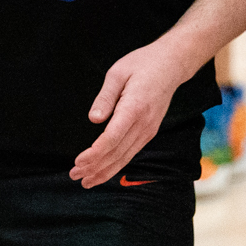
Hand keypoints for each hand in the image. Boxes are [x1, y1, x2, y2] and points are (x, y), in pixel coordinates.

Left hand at [70, 43, 188, 187]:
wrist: (171, 65)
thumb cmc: (142, 64)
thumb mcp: (117, 73)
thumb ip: (105, 97)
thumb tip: (93, 119)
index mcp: (134, 108)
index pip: (112, 138)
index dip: (94, 154)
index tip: (78, 162)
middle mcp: (144, 124)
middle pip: (117, 153)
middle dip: (95, 168)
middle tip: (74, 176)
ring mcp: (149, 130)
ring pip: (125, 157)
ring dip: (105, 171)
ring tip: (85, 181)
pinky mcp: (149, 131)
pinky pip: (131, 152)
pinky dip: (116, 165)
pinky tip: (104, 172)